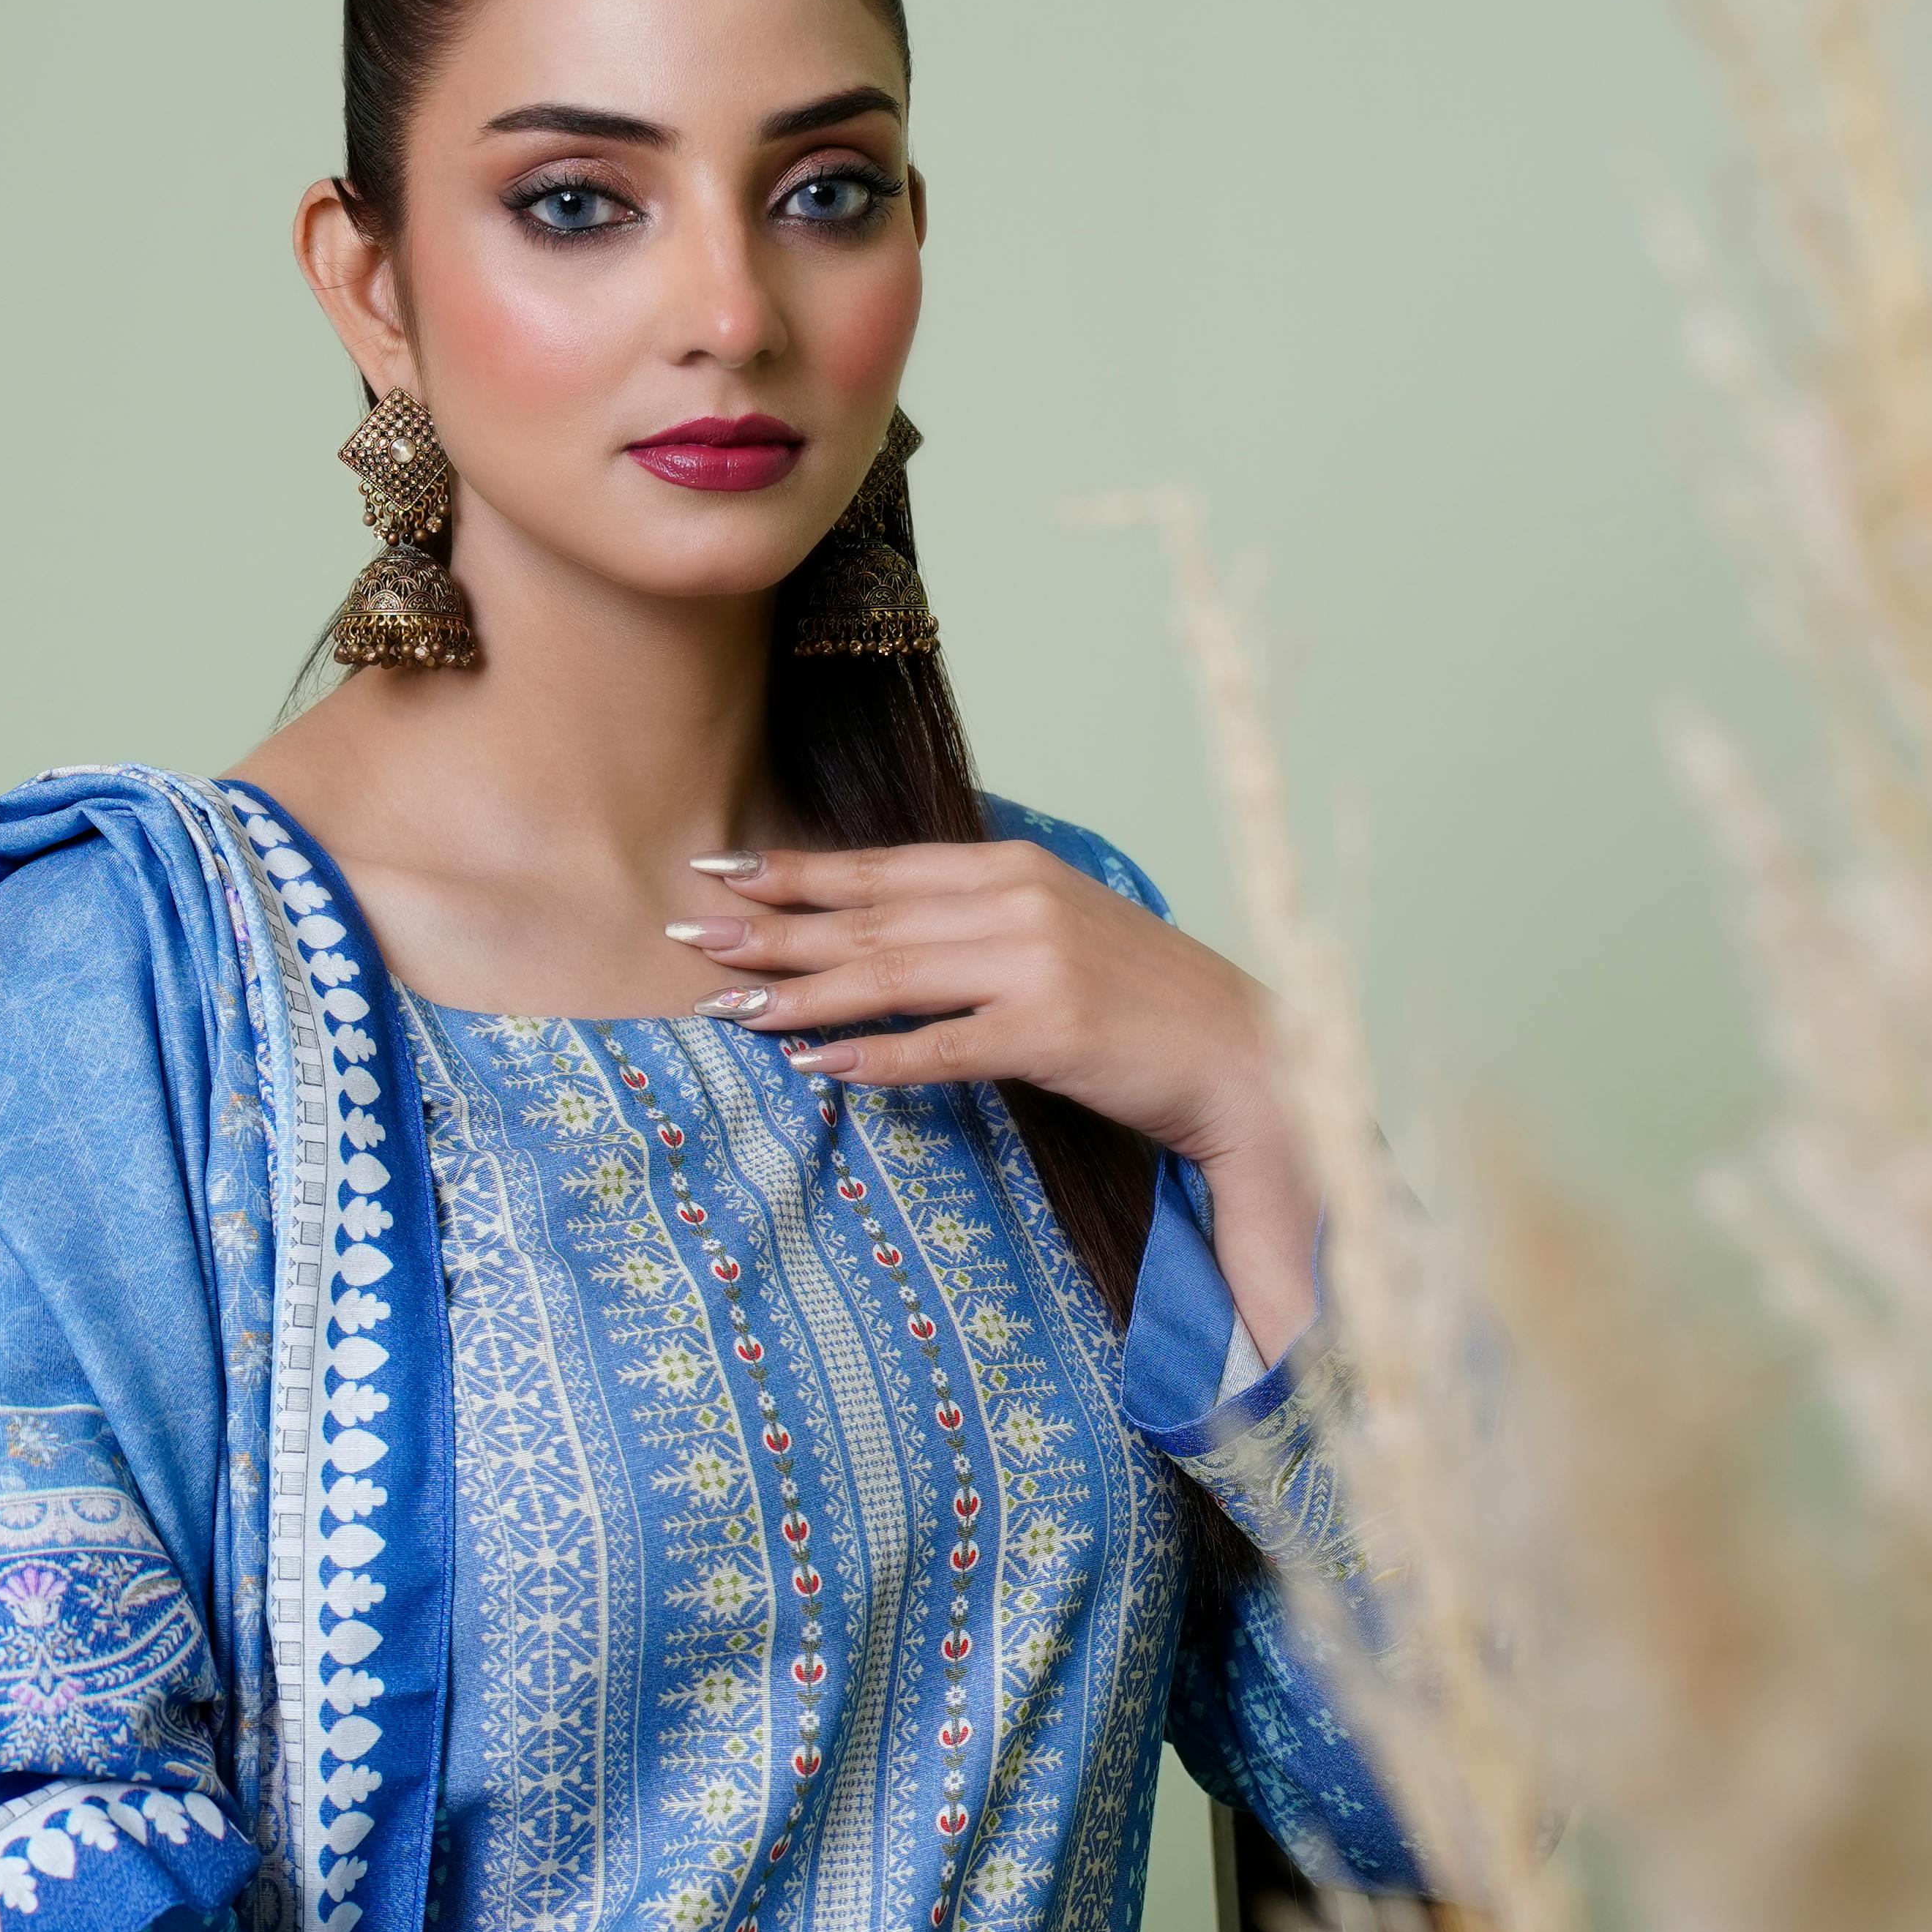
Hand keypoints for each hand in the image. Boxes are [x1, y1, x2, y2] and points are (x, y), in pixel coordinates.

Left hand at [671, 840, 1320, 1352]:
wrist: (1243, 1055)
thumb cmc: (1140, 999)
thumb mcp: (1054, 929)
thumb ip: (972, 918)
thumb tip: (879, 924)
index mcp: (1012, 869)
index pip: (880, 868)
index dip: (793, 870)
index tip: (716, 870)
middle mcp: (1018, 902)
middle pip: (867, 918)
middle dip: (771, 926)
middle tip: (688, 934)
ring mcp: (1036, 965)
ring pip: (891, 976)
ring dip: (801, 992)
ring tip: (729, 1006)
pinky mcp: (1052, 1032)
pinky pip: (942, 1047)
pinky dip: (874, 1056)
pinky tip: (815, 1063)